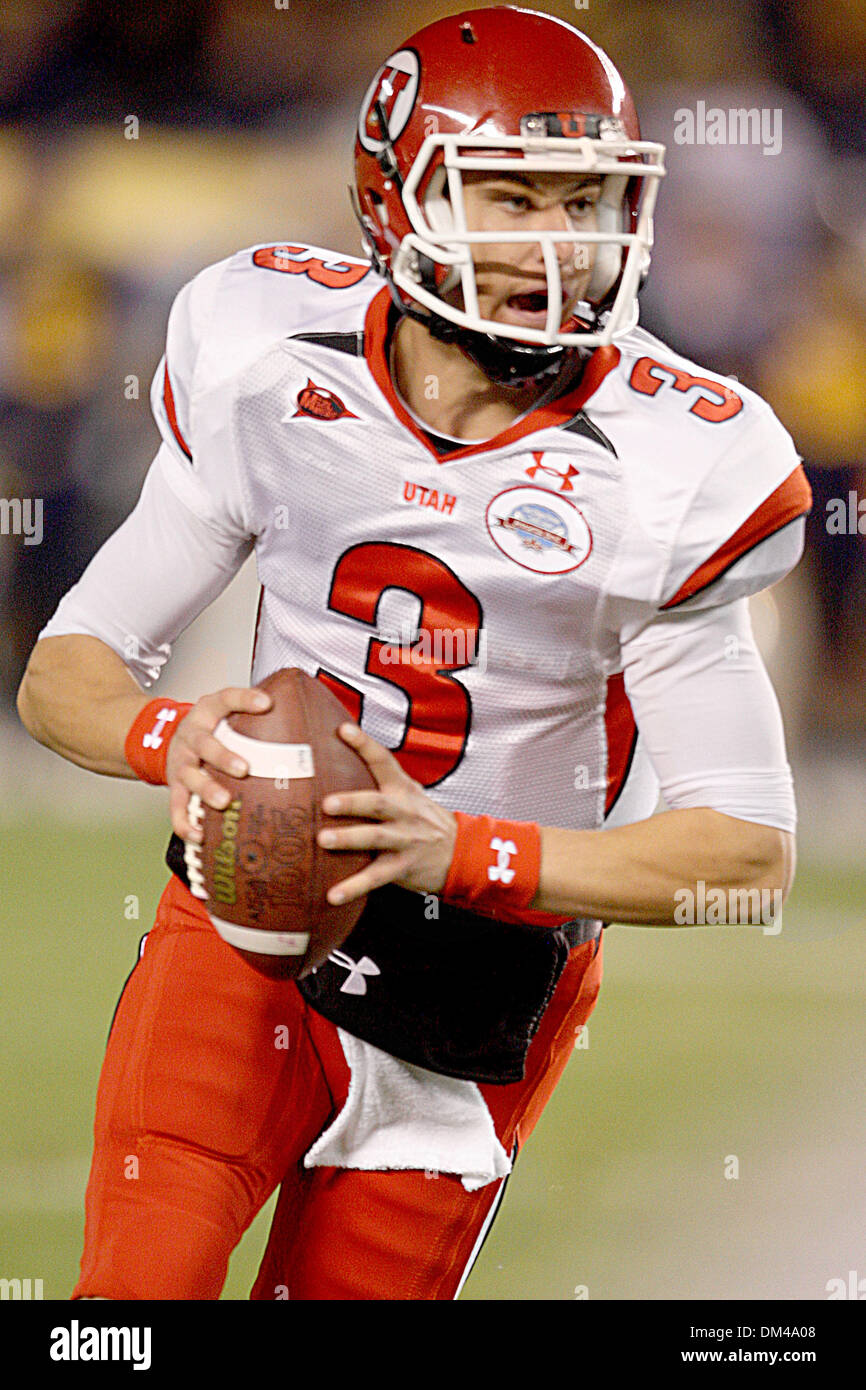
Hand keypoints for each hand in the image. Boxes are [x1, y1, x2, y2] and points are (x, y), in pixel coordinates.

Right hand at [166, 685, 271, 839]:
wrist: (165, 737)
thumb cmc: (209, 728)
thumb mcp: (226, 711)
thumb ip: (254, 714)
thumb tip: (306, 721)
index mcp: (208, 712)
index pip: (226, 699)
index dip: (245, 699)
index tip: (266, 703)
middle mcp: (191, 735)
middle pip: (204, 743)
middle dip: (223, 756)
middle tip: (244, 768)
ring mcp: (180, 761)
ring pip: (189, 776)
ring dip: (206, 789)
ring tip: (224, 802)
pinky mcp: (174, 786)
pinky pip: (176, 806)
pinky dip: (185, 822)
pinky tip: (200, 835)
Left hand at [317, 723, 457, 904]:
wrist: (464, 853)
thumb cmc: (425, 821)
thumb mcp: (410, 795)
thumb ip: (380, 784)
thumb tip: (335, 765)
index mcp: (403, 790)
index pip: (383, 761)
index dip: (364, 744)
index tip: (343, 730)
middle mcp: (404, 812)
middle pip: (377, 803)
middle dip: (352, 802)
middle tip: (326, 802)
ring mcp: (405, 840)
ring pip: (376, 838)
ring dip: (349, 838)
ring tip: (323, 840)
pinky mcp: (403, 868)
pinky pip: (376, 877)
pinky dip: (353, 887)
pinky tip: (332, 896)